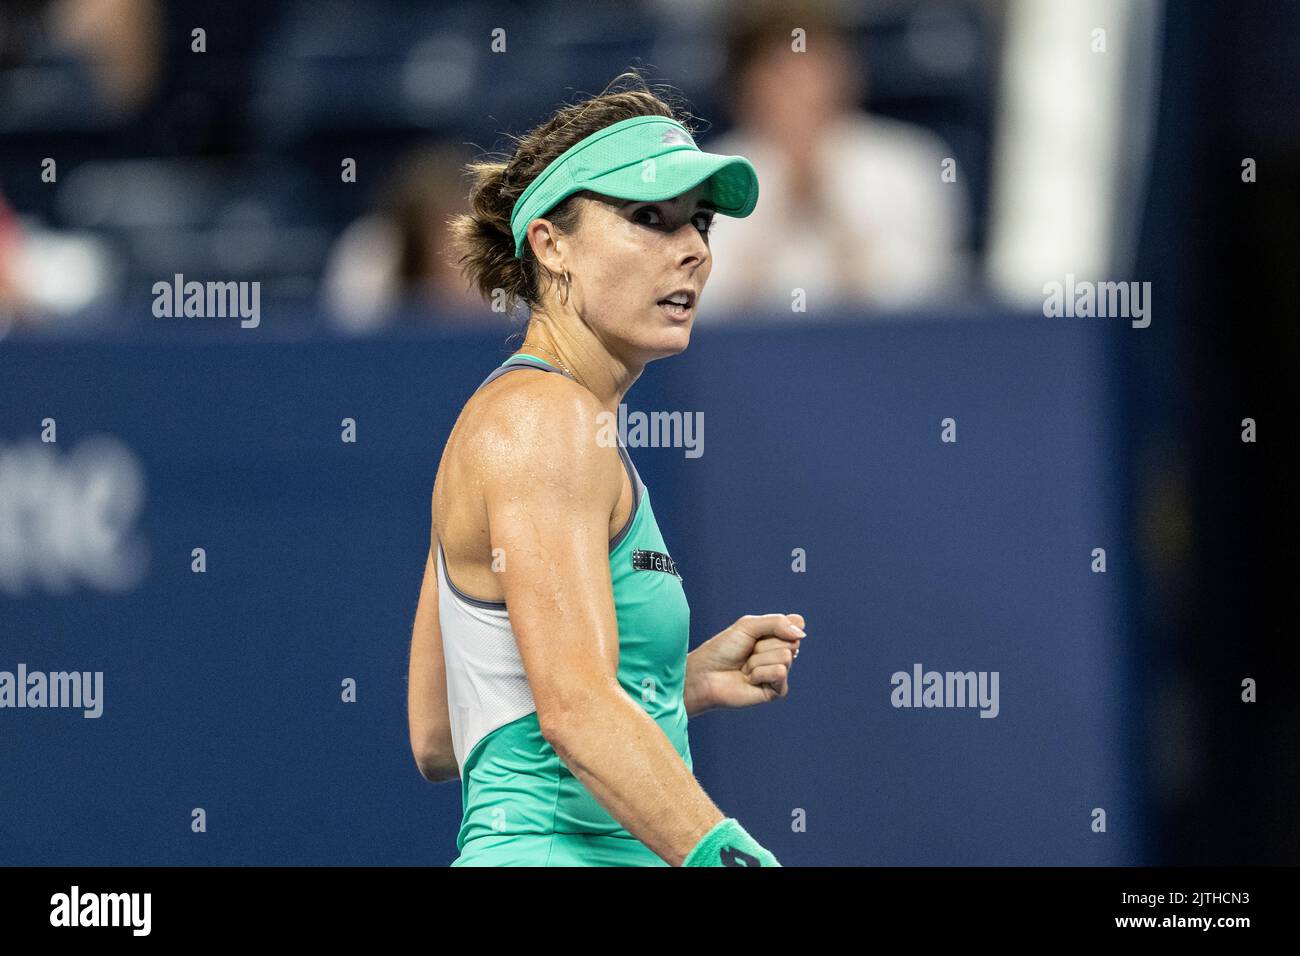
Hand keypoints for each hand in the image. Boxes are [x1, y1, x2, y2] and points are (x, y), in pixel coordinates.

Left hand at [686, 613, 805, 711]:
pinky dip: (760, 672)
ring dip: (758, 659)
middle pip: (792, 640)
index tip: (755, 633)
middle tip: (747, 652)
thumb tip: (802, 635)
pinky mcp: (777, 690)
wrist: (706, 673)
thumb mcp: (748, 625)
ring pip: (786, 656)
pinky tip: (749, 679)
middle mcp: (782, 653)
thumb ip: (777, 623)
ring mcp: (780, 672)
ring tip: (745, 666)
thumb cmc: (723, 649)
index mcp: (777, 636)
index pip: (797, 624)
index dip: (778, 626)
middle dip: (763, 644)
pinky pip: (780, 672)